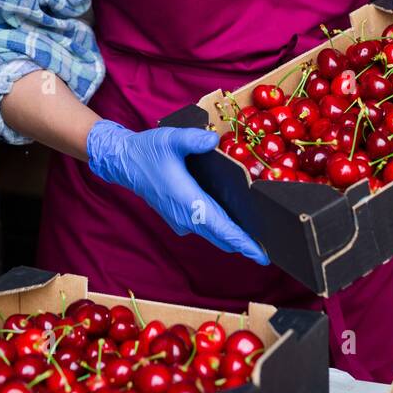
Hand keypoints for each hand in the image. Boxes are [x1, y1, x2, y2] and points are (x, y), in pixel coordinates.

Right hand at [86, 120, 268, 264]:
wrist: (123, 162)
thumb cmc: (147, 150)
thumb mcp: (170, 138)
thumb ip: (193, 139)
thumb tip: (214, 139)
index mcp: (186, 200)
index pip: (220, 227)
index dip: (242, 241)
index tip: (261, 254)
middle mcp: (184, 215)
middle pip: (221, 236)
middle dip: (244, 244)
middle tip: (269, 248)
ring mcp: (180, 219)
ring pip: (213, 234)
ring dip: (232, 237)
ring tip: (257, 237)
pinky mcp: (178, 217)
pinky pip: (204, 227)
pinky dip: (220, 229)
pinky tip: (234, 220)